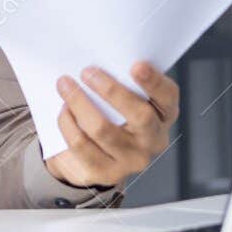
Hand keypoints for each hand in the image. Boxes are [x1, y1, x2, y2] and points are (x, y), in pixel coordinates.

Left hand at [44, 61, 179, 189]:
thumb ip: (122, 81)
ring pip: (103, 130)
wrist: (97, 154)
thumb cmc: (114, 114)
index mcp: (164, 114)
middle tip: (87, 72)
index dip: (154, 82)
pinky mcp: (105, 172)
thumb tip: (99, 59)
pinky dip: (68, 123)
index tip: (136, 65)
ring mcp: (131, 160)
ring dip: (79, 103)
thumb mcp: (125, 97)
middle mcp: (153, 140)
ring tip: (65, 85)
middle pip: (139, 116)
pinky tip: (64, 111)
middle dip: (111, 90)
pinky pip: (81, 145)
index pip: (167, 97)